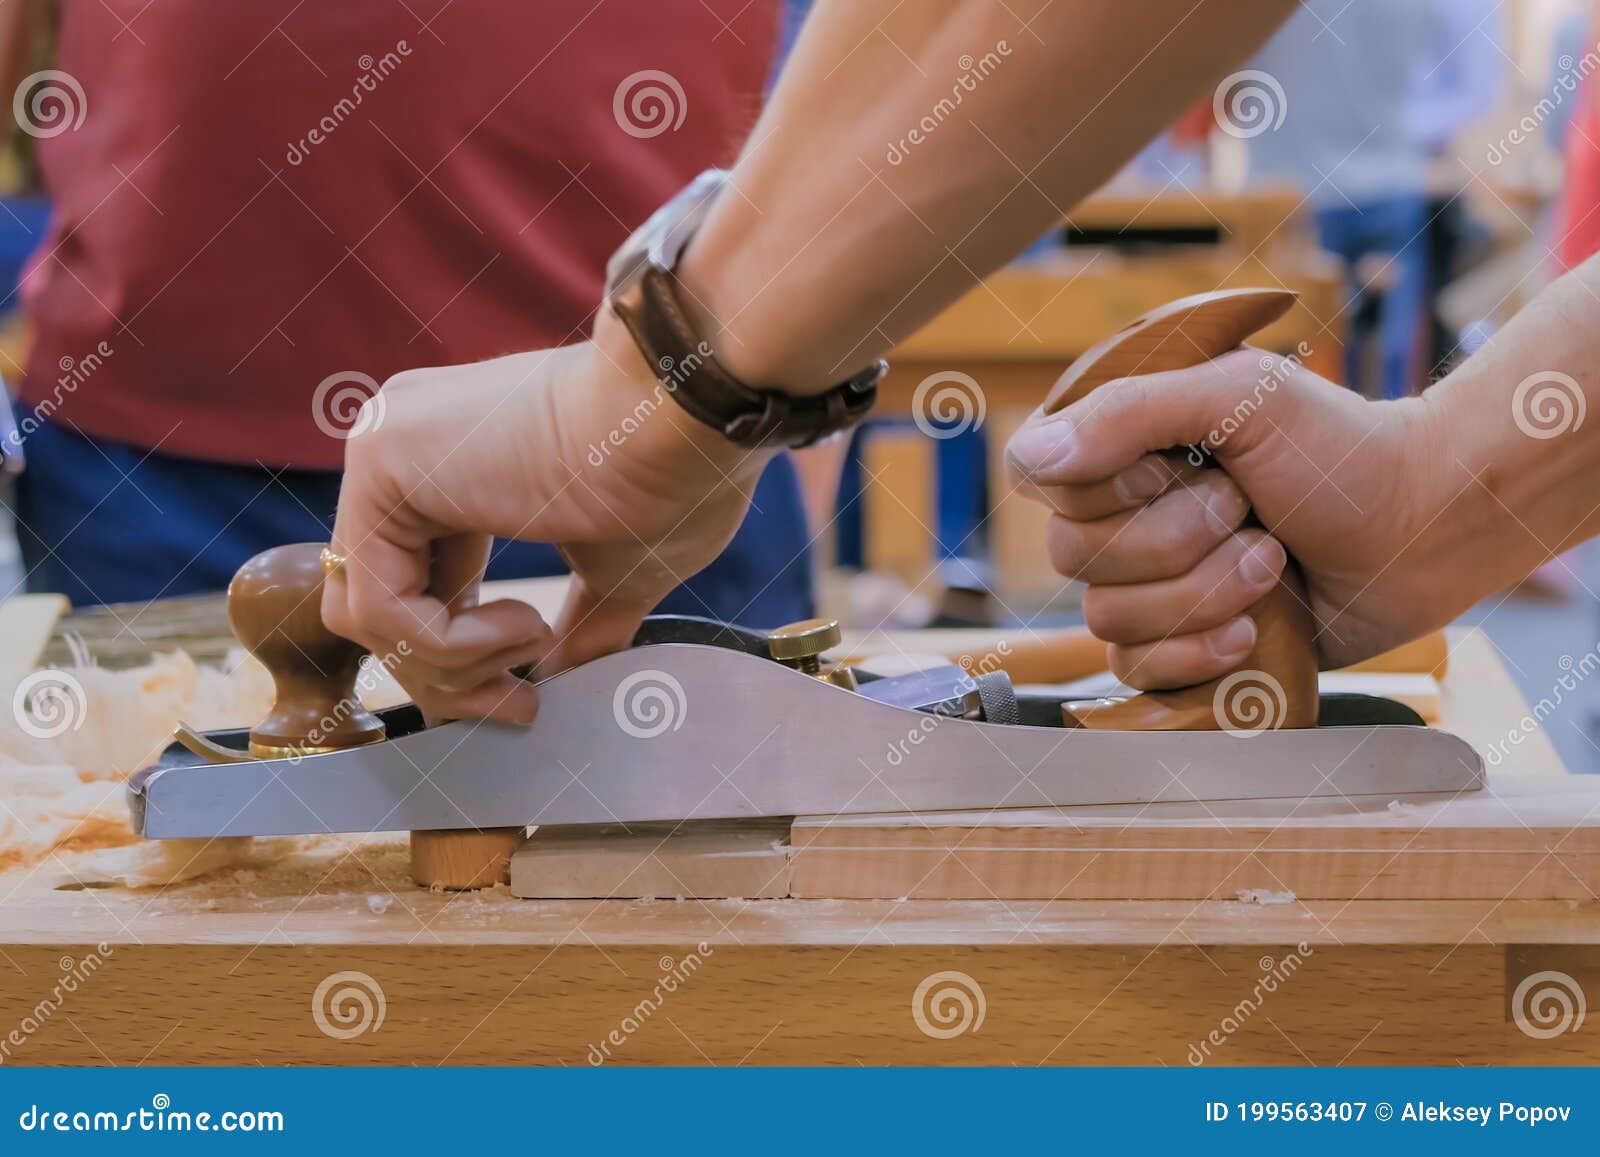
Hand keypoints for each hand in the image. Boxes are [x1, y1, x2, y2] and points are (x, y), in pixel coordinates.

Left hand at [322, 313, 771, 722]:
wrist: (688, 409)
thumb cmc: (670, 473)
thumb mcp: (618, 570)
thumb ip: (578, 622)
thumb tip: (552, 683)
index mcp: (453, 466)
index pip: (413, 591)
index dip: (463, 664)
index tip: (527, 704)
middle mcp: (405, 448)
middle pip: (379, 611)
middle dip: (452, 680)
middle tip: (521, 708)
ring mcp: (385, 446)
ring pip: (366, 617)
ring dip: (456, 663)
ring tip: (536, 638)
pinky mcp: (382, 462)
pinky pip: (377, 605)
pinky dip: (451, 643)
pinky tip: (526, 620)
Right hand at [1005, 348, 1456, 689]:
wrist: (1425, 528)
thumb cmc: (1342, 449)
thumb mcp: (1241, 396)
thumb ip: (1130, 413)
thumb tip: (1025, 457)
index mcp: (1125, 447)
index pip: (1043, 479)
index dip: (1105, 488)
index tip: (1178, 467)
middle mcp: (1124, 515)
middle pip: (1073, 556)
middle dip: (1175, 541)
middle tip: (1246, 511)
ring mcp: (1151, 584)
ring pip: (1107, 618)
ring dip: (1203, 595)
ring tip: (1272, 564)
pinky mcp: (1182, 645)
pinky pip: (1136, 671)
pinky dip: (1197, 654)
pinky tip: (1254, 630)